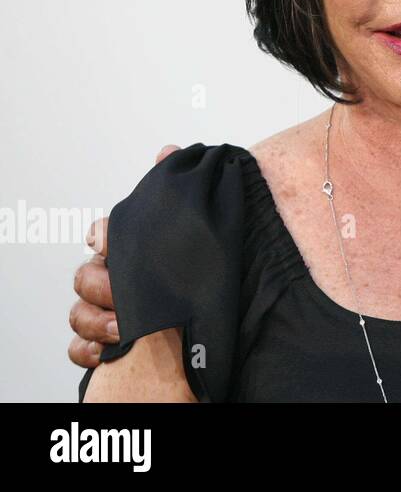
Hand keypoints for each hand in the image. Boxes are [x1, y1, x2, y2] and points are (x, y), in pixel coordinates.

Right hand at [67, 144, 179, 367]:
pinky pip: (80, 349)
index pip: (101, 238)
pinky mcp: (109, 343)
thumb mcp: (195, 225)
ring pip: (79, 313)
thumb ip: (177, 189)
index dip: (103, 239)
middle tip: (127, 293)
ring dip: (96, 320)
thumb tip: (167, 150)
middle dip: (103, 285)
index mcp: (129, 249)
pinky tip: (107, 351)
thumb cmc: (199, 264)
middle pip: (85, 278)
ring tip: (124, 326)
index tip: (109, 241)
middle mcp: (113, 279)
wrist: (220, 308)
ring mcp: (108, 311)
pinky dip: (87, 350)